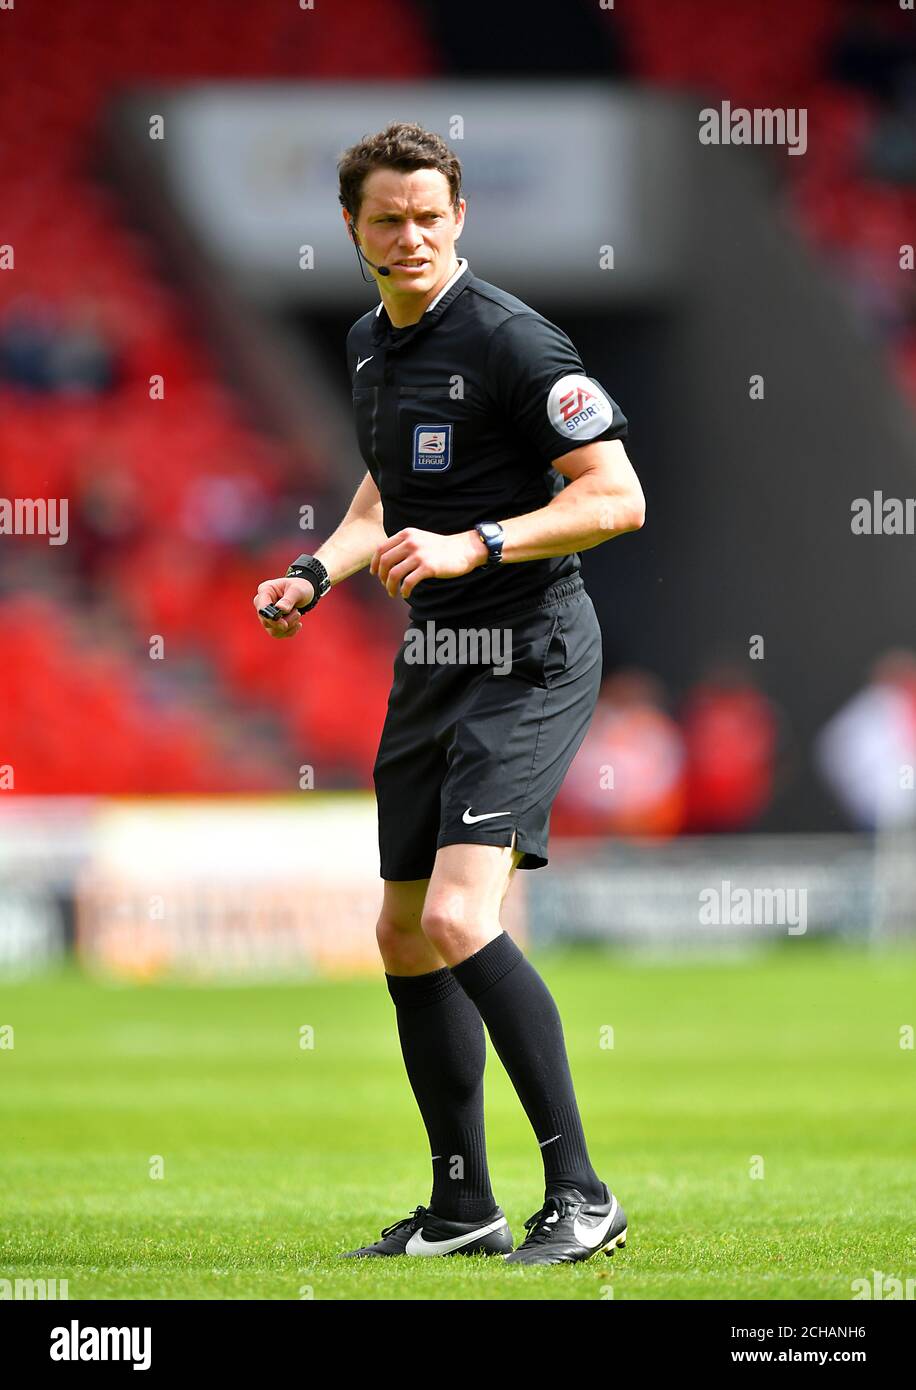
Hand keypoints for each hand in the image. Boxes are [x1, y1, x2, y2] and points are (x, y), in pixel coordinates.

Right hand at [252, 576, 314, 637]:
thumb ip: (289, 599)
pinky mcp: (271, 623)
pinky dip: (290, 631)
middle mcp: (261, 603)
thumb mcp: (297, 590)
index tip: (285, 624)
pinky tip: (297, 624)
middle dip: (285, 622)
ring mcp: (265, 614)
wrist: (303, 593)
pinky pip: (278, 634)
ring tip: (297, 615)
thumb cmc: (299, 587)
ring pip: (272, 630)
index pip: (262, 608)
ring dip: (289, 626)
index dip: (272, 618)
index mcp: (265, 590)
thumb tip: (281, 608)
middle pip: (266, 622)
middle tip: (297, 613)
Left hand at [371, 528, 486, 599]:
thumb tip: (386, 561)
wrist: (463, 549)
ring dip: (389, 586)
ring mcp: (419, 555)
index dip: (374, 563)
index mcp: (406, 534)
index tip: (374, 574)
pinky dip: (404, 590)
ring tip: (392, 593)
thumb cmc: (440, 548)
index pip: (381, 549)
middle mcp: (410, 542)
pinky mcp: (428, 567)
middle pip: (384, 562)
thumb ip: (404, 545)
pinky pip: (408, 582)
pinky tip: (406, 594)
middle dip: (381, 576)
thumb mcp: (419, 538)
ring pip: (393, 573)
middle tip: (385, 585)